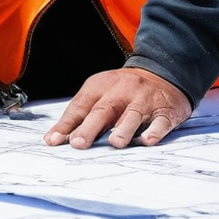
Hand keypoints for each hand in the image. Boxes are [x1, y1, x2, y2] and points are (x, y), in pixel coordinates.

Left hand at [44, 65, 191, 149]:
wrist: (162, 74)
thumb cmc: (123, 90)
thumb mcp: (102, 93)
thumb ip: (83, 114)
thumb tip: (58, 138)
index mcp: (100, 87)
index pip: (80, 106)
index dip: (66, 124)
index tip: (53, 141)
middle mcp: (121, 92)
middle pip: (103, 110)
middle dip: (90, 128)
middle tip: (78, 144)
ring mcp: (144, 101)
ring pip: (132, 115)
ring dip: (123, 129)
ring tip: (115, 143)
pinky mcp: (165, 111)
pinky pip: (160, 122)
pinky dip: (154, 131)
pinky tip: (147, 141)